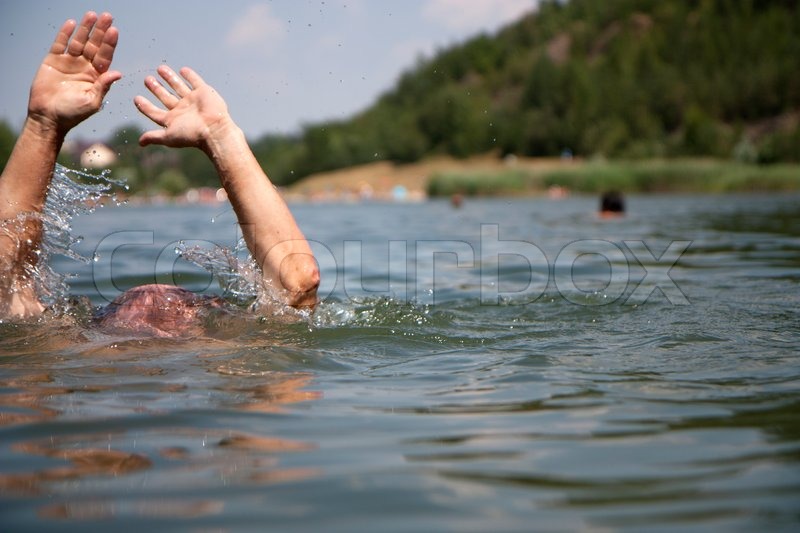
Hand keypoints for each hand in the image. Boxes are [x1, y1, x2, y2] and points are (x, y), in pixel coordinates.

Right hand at [28, 11, 121, 133]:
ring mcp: (69, 62)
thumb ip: (103, 86)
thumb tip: (117, 73)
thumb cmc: (72, 114)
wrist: (48, 117)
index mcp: (96, 76)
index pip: (105, 56)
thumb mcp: (92, 102)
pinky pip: (60, 44)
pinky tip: (72, 23)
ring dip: (85, 28)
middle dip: (101, 31)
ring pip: (79, 41)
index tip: (115, 31)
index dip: (110, 44)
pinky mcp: (53, 60)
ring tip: (92, 15)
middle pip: (94, 45)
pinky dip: (65, 34)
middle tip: (108, 17)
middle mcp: (85, 67)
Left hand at [134, 65, 232, 150]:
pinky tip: (183, 70)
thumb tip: (140, 143)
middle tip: (147, 80)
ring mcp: (193, 100)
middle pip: (165, 97)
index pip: (155, 112)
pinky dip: (190, 76)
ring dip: (169, 78)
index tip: (136, 99)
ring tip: (160, 68)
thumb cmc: (192, 134)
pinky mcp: (203, 92)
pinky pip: (195, 82)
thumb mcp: (169, 136)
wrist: (214, 129)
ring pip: (178, 87)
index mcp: (173, 120)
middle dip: (156, 89)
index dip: (145, 106)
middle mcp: (182, 109)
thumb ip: (154, 137)